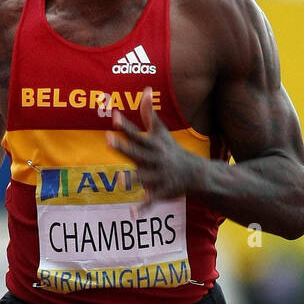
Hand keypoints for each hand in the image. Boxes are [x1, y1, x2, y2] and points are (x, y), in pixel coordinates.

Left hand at [106, 87, 207, 202]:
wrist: (196, 173)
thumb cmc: (171, 150)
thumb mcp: (161, 132)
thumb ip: (149, 113)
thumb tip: (145, 88)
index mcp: (152, 145)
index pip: (136, 133)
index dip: (125, 125)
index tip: (114, 115)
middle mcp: (154, 160)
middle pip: (136, 152)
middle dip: (123, 147)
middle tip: (108, 139)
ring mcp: (158, 177)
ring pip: (142, 178)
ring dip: (132, 178)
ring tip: (119, 179)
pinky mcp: (161, 192)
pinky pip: (150, 201)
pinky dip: (142, 208)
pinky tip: (132, 214)